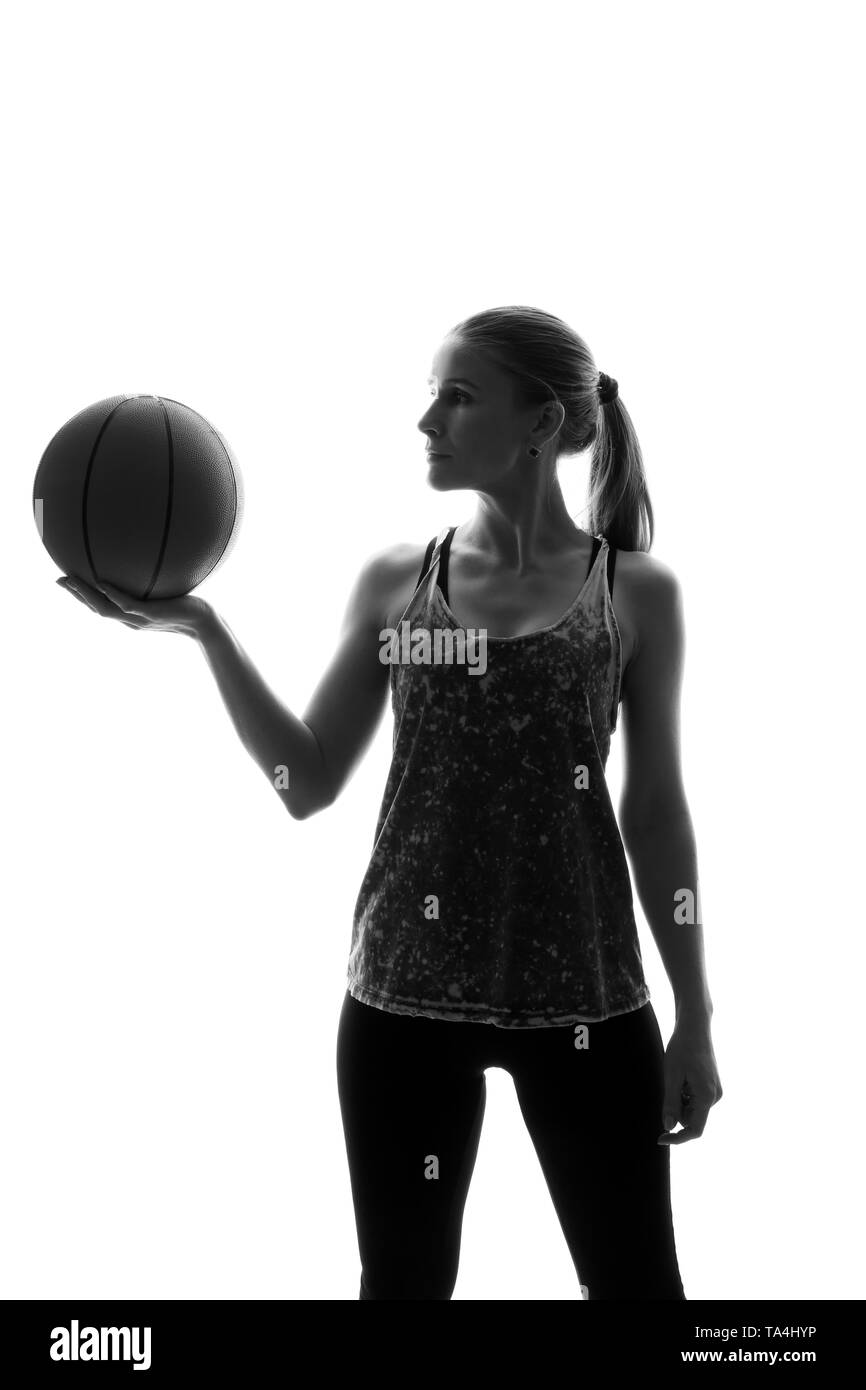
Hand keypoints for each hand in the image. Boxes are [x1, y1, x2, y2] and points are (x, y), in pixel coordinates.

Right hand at [56, 574, 213, 638]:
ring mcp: (139, 619)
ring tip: (71, 581)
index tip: (65, 580)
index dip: (81, 595)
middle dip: (76, 595)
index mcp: (130, 614)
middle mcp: (130, 620)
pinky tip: (101, 583)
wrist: (205, 623)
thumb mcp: (168, 590)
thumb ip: (154, 579)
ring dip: (86, 596)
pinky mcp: (151, 615)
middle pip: (95, 608)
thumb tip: (150, 554)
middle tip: (58, 580)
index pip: (100, 606)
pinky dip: (113, 595)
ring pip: (105, 609)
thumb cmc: (188, 605)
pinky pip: (128, 605)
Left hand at [657, 1016, 722, 1145]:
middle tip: (669, 1086)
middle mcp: (715, 1097)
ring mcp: (715, 1091)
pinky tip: (683, 1075)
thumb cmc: (682, 1048)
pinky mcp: (713, 1086)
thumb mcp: (671, 1076)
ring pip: (693, 1109)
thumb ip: (671, 1103)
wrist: (695, 1027)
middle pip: (691, 1119)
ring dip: (680, 1100)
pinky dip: (685, 1094)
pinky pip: (696, 1100)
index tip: (660, 1138)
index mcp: (707, 1096)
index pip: (695, 1130)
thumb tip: (669, 1128)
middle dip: (677, 1110)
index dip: (678, 1138)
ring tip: (677, 1076)